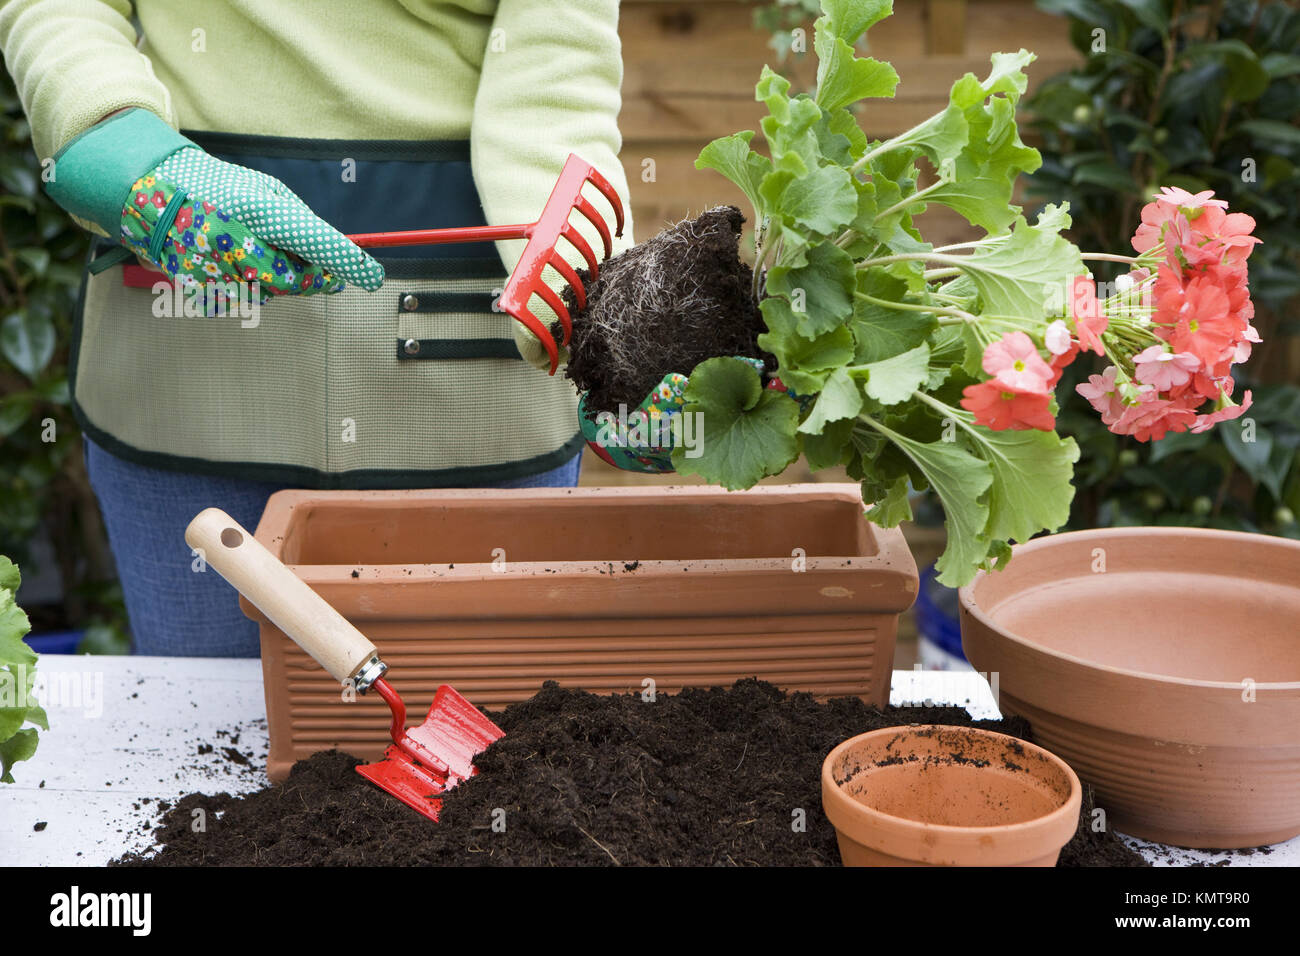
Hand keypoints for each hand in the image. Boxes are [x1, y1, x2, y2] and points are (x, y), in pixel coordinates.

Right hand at [48, 108, 382, 296]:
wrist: (150, 194)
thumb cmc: (220, 188)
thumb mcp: (265, 190)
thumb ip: (302, 223)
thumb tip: (337, 257)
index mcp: (257, 209)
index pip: (312, 241)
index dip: (344, 262)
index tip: (373, 277)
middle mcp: (236, 241)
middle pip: (296, 281)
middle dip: (310, 275)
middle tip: (308, 261)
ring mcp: (215, 268)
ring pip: (271, 293)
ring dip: (276, 278)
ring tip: (251, 247)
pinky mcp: (201, 288)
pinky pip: (245, 299)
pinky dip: (248, 285)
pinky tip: (229, 260)